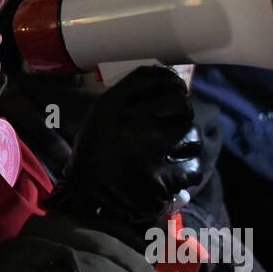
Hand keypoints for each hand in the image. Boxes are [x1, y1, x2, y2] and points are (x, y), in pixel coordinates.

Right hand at [51, 65, 204, 242]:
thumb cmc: (93, 152)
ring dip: (189, 137)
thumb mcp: (99, 116)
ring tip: (181, 143)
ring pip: (190, 134)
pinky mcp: (159, 179)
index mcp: (112, 105)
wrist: (82, 194)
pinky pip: (190, 168)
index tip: (174, 85)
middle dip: (183, 107)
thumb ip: (124, 99)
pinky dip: (189, 170)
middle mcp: (132, 123)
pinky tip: (180, 170)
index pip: (153, 78)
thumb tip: (160, 81)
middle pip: (179, 102)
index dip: (169, 78)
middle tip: (181, 114)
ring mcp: (148, 150)